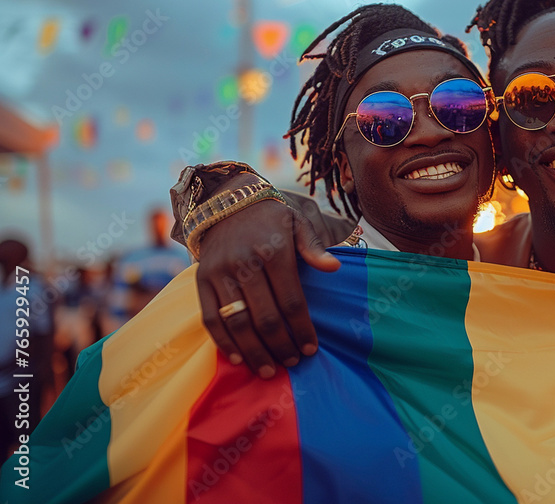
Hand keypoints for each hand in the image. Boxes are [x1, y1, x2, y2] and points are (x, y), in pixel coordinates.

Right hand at [196, 200, 339, 377]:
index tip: (311, 348)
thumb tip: (334, 267)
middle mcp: (244, 264)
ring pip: (238, 323)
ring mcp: (220, 273)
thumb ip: (313, 246)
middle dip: (281, 346)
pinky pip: (211, 318)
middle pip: (265, 318)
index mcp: (273, 251)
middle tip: (293, 362)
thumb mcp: (297, 222)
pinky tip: (238, 358)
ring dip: (254, 351)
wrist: (226, 202)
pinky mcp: (201, 280)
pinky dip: (223, 342)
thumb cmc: (270, 217)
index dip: (302, 330)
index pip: (291, 301)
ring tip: (268, 371)